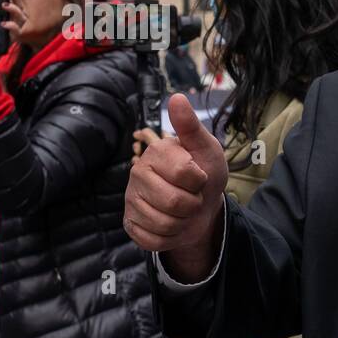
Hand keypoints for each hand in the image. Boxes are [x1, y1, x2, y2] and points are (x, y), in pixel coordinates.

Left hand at [0, 0, 26, 71]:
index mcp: (4, 20)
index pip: (13, 4)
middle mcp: (11, 25)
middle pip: (20, 8)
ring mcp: (13, 33)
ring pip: (22, 18)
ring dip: (14, 10)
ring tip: (4, 5)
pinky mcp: (11, 41)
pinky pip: (16, 33)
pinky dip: (11, 27)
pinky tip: (4, 24)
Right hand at [123, 93, 227, 280]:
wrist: (203, 207)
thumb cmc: (205, 173)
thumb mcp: (207, 148)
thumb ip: (191, 126)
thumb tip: (177, 97)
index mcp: (156, 152)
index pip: (186, 175)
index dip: (200, 181)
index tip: (199, 177)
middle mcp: (137, 173)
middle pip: (175, 202)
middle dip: (193, 204)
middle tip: (192, 197)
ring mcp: (131, 200)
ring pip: (164, 224)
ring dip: (182, 222)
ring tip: (182, 210)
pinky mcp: (130, 224)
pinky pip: (153, 240)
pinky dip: (169, 237)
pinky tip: (170, 224)